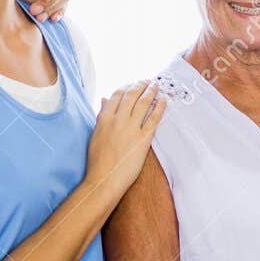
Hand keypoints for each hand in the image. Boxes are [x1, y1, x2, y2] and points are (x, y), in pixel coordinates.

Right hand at [85, 83, 165, 200]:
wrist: (104, 179)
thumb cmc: (97, 160)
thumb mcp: (95, 134)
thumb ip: (101, 116)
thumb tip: (105, 100)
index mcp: (104, 118)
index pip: (117, 95)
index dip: (127, 87)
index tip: (133, 84)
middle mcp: (118, 120)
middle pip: (131, 96)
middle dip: (140, 86)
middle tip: (147, 81)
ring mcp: (131, 129)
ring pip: (143, 103)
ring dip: (150, 92)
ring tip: (156, 86)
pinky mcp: (143, 139)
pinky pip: (153, 118)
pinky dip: (159, 107)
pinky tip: (163, 100)